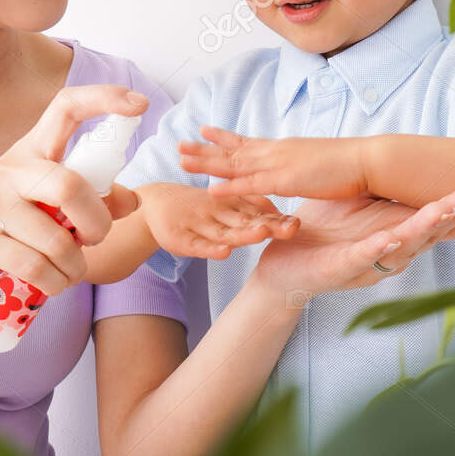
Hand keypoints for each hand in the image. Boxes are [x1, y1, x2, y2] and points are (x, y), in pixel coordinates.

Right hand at [0, 85, 149, 297]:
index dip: (104, 99)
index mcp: (33, 149)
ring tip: (69, 271)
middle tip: (94, 239)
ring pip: (57, 241)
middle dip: (96, 223)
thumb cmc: (11, 221)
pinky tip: (53, 282)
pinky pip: (37, 268)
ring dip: (75, 266)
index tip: (140, 103)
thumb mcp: (49, 202)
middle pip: (71, 187)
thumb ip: (93, 198)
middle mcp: (10, 168)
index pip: (67, 108)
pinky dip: (56, 283)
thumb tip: (133, 202)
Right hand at [139, 183, 299, 259]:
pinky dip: (211, 249)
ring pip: (226, 232)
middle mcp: (219, 216)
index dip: (278, 220)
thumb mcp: (223, 210)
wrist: (155, 202)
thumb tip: (276, 215)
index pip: (259, 216)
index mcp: (231, 210)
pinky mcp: (183, 239)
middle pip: (248, 222)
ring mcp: (201, 227)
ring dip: (245, 233)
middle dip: (270, 226)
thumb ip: (248, 210)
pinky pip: (200, 246)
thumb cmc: (196, 209)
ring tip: (262, 234)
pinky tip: (224, 253)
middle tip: (292, 228)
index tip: (299, 224)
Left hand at [179, 126, 369, 198]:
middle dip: (205, 148)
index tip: (204, 130)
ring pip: (235, 164)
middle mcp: (276, 152)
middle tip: (179, 144)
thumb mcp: (317, 163)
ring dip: (207, 163)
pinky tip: (210, 189)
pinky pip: (252, 185)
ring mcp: (279, 165)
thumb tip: (297, 168)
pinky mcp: (286, 181)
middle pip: (233, 149)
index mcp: (284, 148)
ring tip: (181, 160)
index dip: (224, 137)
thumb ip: (301, 166)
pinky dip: (230, 187)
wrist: (368, 160)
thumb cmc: (350, 165)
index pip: (248, 141)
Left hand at [249, 177, 454, 304]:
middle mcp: (391, 250)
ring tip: (447, 207)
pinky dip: (377, 248)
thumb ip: (387, 189)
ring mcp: (368, 262)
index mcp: (398, 230)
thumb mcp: (360, 204)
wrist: (284, 268)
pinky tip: (391, 236)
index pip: (438, 216)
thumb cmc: (325, 233)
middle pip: (432, 230)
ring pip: (404, 244)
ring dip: (426, 226)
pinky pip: (361, 257)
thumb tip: (415, 161)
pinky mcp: (339, 269)